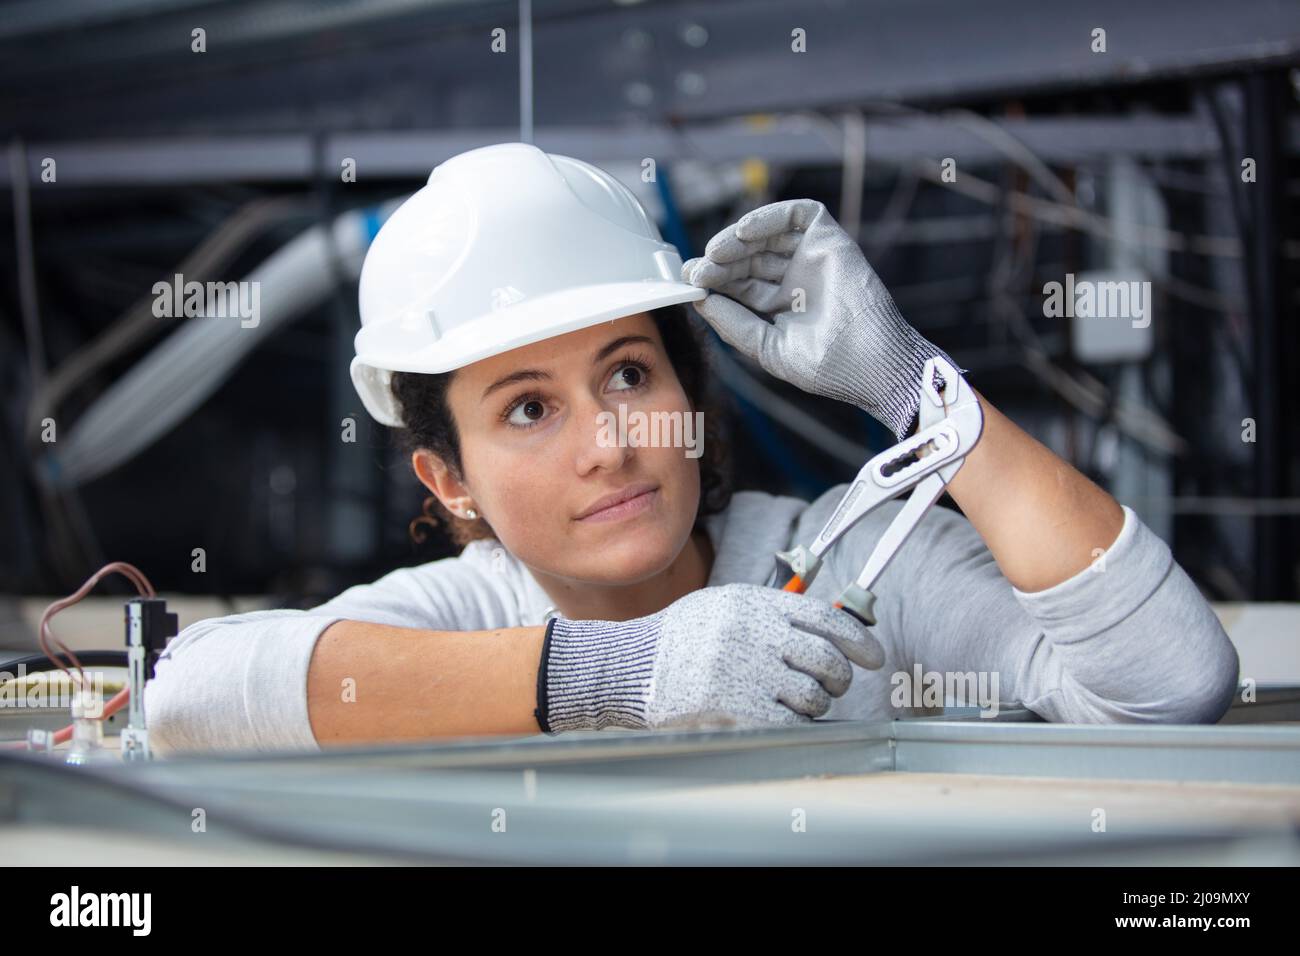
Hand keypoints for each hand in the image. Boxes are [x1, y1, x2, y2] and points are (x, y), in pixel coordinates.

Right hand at [537, 582, 884, 731]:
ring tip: (793, 704)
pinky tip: (781, 722)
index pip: (826, 617)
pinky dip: (794, 727)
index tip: (872, 657)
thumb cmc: (680, 639)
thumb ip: (771, 615)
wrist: (630, 666)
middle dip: (837, 679)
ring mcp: (746, 670)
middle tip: (831, 686)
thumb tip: (827, 631)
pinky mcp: (735, 706)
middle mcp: (755, 632)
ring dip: (812, 706)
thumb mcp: (724, 607)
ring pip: (813, 696)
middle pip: (826, 660)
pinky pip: (789, 724)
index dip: (858, 639)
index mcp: (755, 603)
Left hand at [682, 198, 961, 439]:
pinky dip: (768, 216)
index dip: (715, 280)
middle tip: (699, 268)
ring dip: (737, 239)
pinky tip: (744, 232)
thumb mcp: (767, 347)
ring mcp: (812, 258)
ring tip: (716, 253)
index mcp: (781, 306)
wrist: (873, 365)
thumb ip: (733, 323)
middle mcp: (795, 278)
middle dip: (721, 261)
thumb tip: (699, 300)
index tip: (691, 281)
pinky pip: (797, 215)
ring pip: (766, 235)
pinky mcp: (831, 240)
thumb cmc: (829, 366)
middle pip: (748, 257)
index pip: (740, 284)